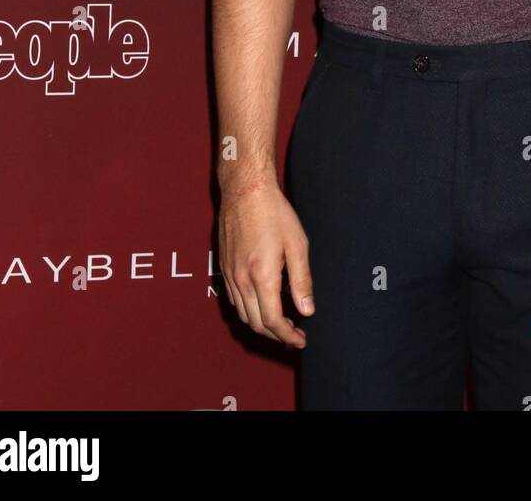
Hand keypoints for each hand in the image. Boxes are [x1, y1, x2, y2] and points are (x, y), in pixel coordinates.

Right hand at [218, 174, 314, 348]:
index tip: (301, 340)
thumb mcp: (297, 244)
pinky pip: (234, 300)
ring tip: (282, 322)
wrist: (244, 190)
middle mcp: (241, 280)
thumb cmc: (274, 213)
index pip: (273, 321)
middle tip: (295, 334)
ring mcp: (229, 275)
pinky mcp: (223, 267)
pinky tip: (263, 303)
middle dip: (277, 335)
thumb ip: (302, 280)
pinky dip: (249, 311)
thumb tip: (307, 310)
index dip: (288, 336)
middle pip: (257, 324)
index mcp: (262, 276)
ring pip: (243, 315)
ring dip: (262, 325)